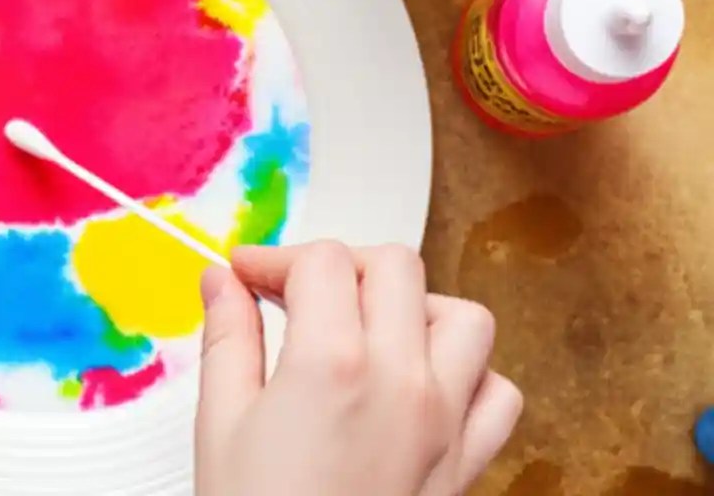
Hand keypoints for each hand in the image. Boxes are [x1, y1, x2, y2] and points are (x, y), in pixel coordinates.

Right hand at [195, 243, 521, 495]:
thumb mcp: (220, 423)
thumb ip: (226, 337)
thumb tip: (220, 282)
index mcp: (330, 363)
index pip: (320, 263)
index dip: (275, 258)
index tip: (248, 275)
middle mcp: (399, 380)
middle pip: (394, 267)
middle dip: (340, 266)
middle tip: (297, 292)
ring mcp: (443, 420)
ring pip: (462, 317)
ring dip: (413, 306)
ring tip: (366, 325)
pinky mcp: (465, 460)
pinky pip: (498, 392)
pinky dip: (469, 373)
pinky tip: (421, 380)